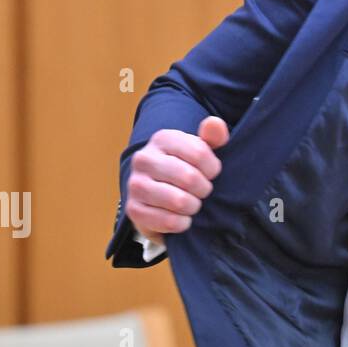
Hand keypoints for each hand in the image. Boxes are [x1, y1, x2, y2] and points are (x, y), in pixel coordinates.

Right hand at [126, 115, 226, 240]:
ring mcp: (135, 184)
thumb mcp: (202, 149)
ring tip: (193, 204)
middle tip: (202, 191)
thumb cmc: (187, 168)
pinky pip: (167, 221)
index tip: (211, 174)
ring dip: (194, 207)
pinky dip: (182, 223)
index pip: (200, 153)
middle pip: (190, 178)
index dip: (213, 169)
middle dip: (204, 189)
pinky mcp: (133, 210)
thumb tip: (214, 123)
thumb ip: (213, 136)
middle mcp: (144, 158)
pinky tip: (183, 218)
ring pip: (179, 201)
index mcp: (163, 138)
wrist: (159, 194)